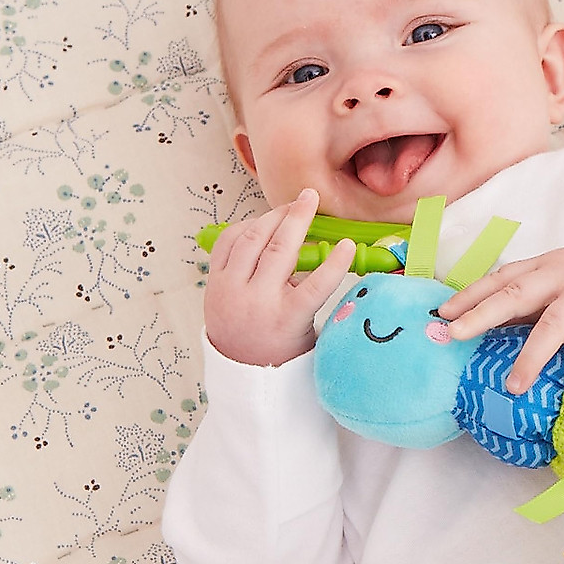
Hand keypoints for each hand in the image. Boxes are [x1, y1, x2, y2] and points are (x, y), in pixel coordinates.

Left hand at [204, 188, 355, 366]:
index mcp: (286, 318)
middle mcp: (256, 302)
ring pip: (251, 239)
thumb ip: (312, 292)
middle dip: (298, 218)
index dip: (335, 263)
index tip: (349, 244)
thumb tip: (321, 251)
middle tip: (311, 197)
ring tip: (290, 207)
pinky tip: (262, 223)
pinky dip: (246, 226)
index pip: (316, 287)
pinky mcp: (214, 281)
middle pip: (279, 251)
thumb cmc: (281, 346)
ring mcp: (230, 289)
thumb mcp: (306, 328)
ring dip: (272, 217)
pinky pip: (228, 242)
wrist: (239, 366)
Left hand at [438, 246, 563, 403]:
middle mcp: (561, 277)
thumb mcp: (555, 279)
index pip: (500, 279)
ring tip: (513, 386)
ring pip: (553, 325)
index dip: (470, 295)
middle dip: (484, 314)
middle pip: (516, 294)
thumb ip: (525, 298)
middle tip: (455, 334)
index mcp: (542, 268)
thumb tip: (480, 325)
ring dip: (531, 357)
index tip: (442, 313)